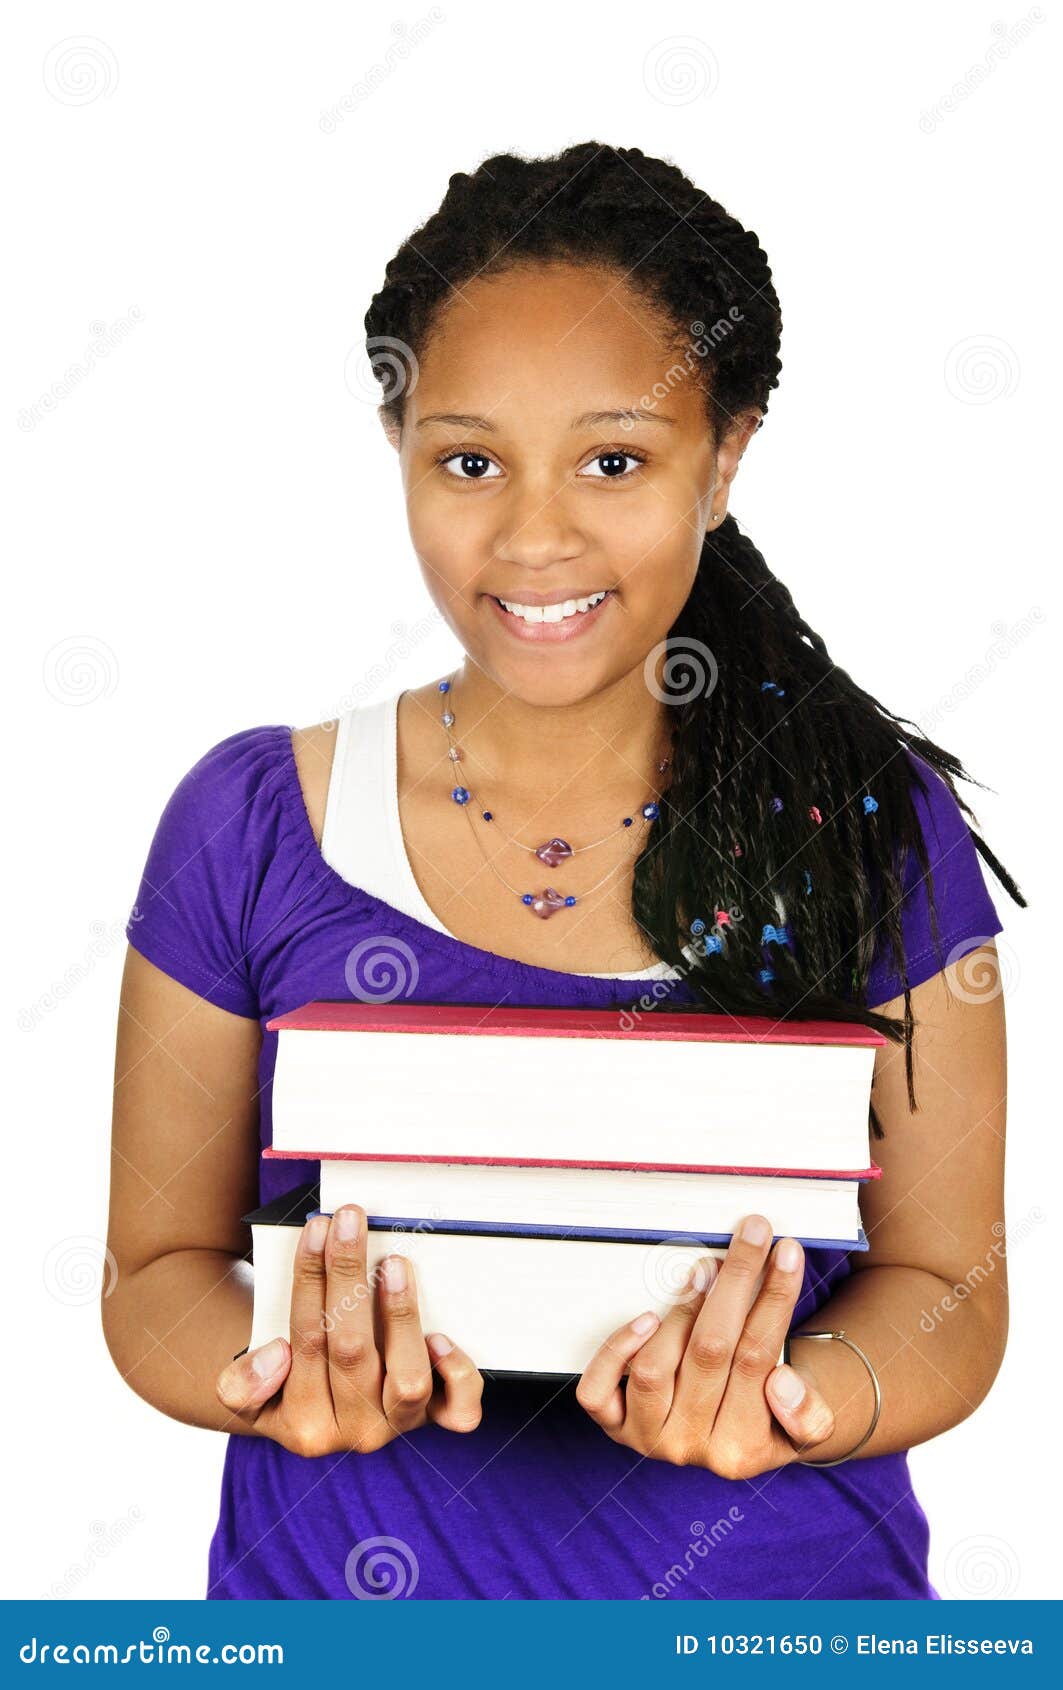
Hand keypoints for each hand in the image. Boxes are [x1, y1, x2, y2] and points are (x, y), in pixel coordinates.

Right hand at [215, 1203, 483, 1455]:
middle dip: (347, 1275)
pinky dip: (456, 1373)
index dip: (309, 1279)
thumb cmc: (285, 1385)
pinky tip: (439, 1333)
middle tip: (350, 1221)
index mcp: (304, 1428)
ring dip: (401, 1315)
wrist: (318, 1414)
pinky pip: (459, 1408)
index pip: (304, 1340)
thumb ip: (240, 1385)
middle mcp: (355, 1432)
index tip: (316, 1229)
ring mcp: (398, 1425)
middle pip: (351, 1349)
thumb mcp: (241, 1393)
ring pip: (407, 1379)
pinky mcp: (435, 1418)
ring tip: (393, 1263)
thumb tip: (275, 1354)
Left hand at [575, 1214, 835, 1477]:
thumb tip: (780, 1381)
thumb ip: (809, 1413)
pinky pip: (598, 1391)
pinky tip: (645, 1319)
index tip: (784, 1250)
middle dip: (734, 1281)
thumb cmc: (769, 1418)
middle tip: (749, 1234)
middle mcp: (692, 1447)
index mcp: (743, 1450)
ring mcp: (648, 1437)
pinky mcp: (615, 1426)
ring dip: (681, 1309)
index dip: (774, 1296)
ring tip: (706, 1272)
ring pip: (654, 1368)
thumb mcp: (809, 1425)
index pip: (759, 1356)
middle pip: (711, 1350)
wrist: (733, 1442)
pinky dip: (616, 1352)